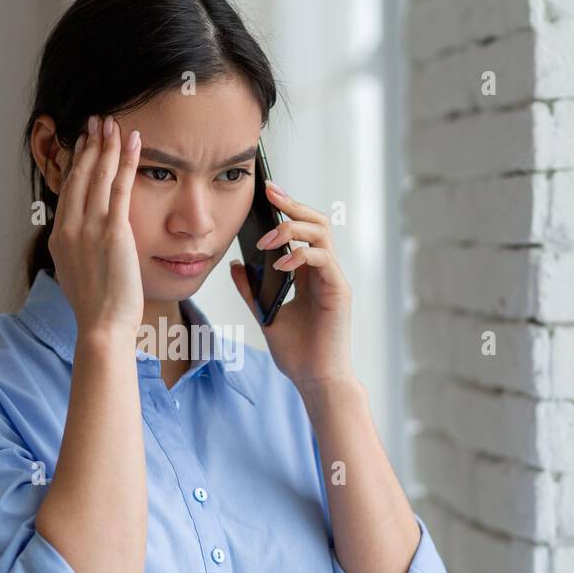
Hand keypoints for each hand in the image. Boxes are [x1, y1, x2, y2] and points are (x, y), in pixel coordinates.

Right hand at [49, 114, 144, 337]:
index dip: (77, 163)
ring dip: (106, 145)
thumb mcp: (77, 275)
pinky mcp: (113, 230)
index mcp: (59, 238)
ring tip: (112, 124)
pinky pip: (121, 186)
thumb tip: (84, 245)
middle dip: (89, 145)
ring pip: (98, 175)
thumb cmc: (96, 308)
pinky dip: (127, 160)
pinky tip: (133, 141)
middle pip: (80, 176)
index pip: (68, 191)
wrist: (101, 325)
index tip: (84, 144)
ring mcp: (90, 227)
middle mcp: (70, 227)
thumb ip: (78, 252)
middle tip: (97, 123)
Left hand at [228, 181, 354, 393]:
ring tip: (267, 240)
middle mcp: (324, 272)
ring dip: (292, 229)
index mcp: (309, 274)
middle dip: (292, 204)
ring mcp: (333, 280)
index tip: (267, 192)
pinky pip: (323, 260)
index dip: (287, 208)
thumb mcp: (265, 315)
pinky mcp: (338, 291)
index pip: (302, 230)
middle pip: (316, 222)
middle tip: (270, 193)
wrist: (315, 381)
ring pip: (321, 234)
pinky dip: (300, 255)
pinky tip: (280, 265)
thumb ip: (251, 290)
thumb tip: (235, 265)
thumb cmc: (297, 354)